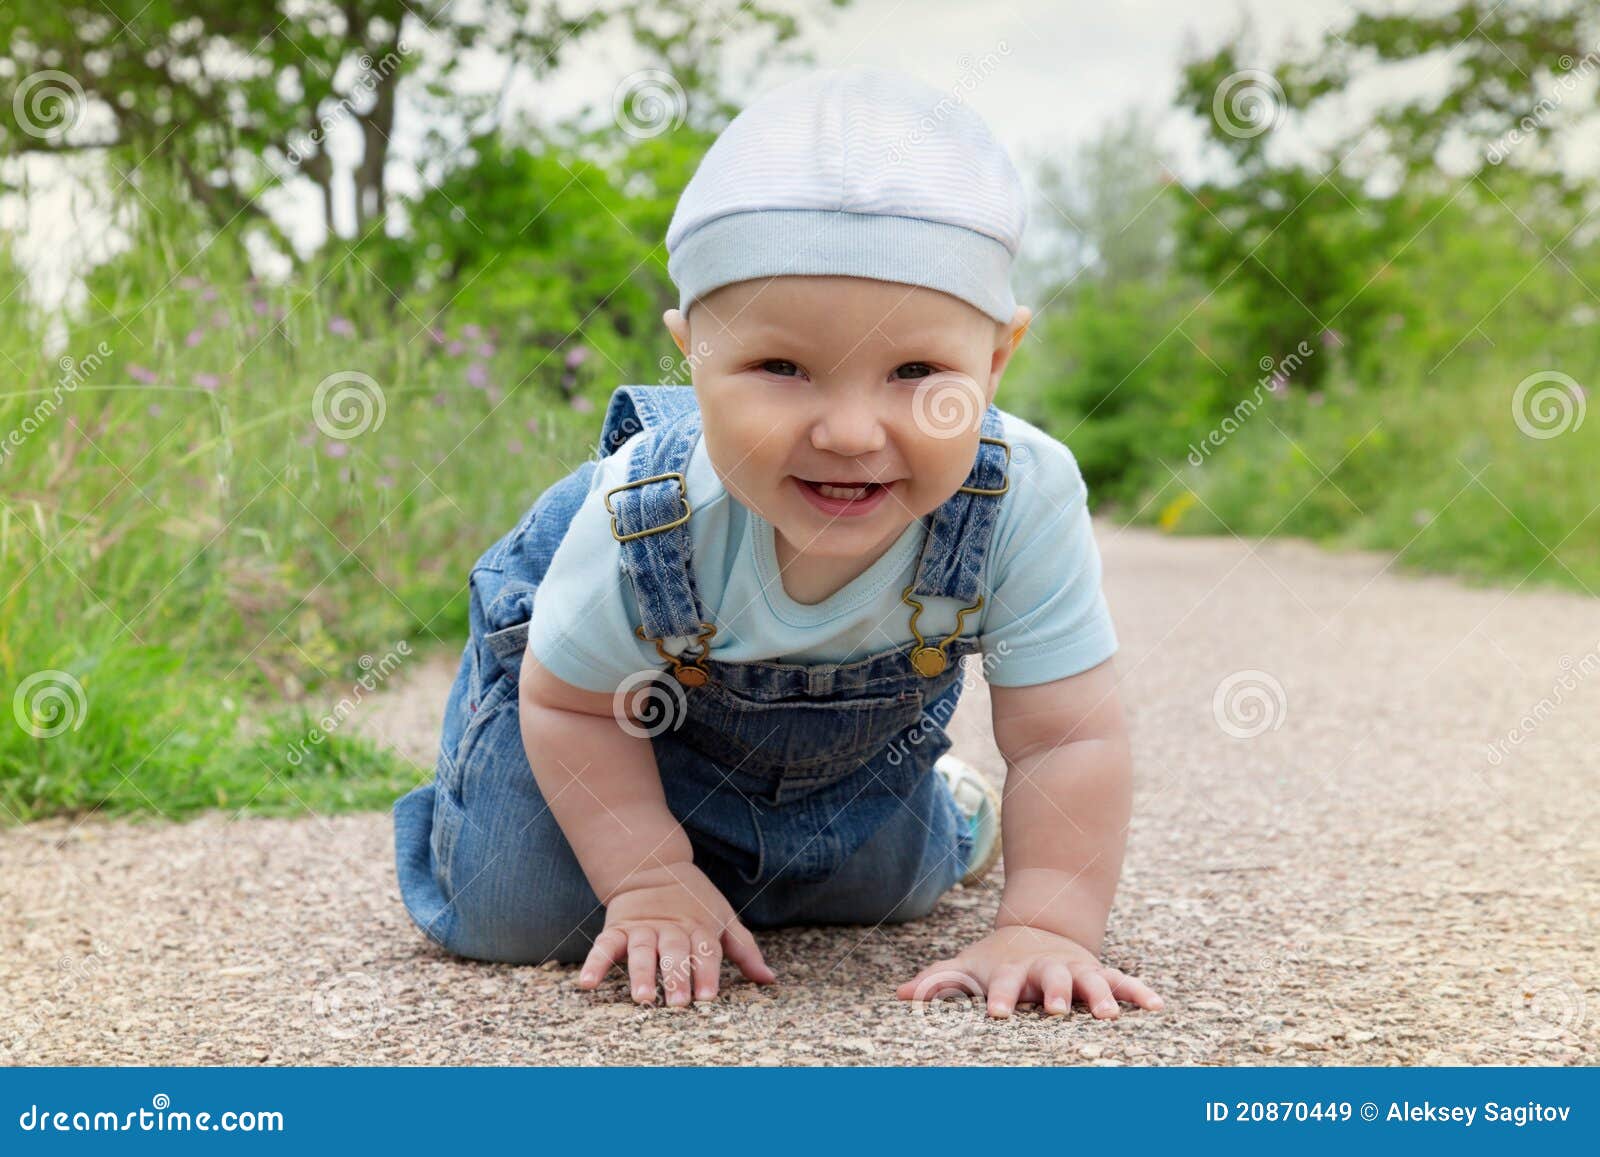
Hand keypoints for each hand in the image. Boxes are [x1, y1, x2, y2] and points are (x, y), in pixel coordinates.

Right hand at [576, 861, 775, 1005]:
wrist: (654, 866)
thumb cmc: (695, 903)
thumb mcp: (723, 918)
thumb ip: (744, 950)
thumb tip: (770, 979)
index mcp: (699, 927)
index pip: (705, 951)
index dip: (707, 973)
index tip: (707, 996)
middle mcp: (671, 929)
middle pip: (674, 953)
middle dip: (676, 977)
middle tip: (677, 1002)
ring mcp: (642, 929)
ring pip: (642, 951)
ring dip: (641, 974)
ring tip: (641, 997)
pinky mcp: (617, 929)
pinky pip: (604, 946)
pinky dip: (595, 964)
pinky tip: (587, 984)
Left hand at [894, 925, 1163, 1018]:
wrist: (1039, 926)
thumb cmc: (998, 959)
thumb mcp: (968, 965)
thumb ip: (938, 980)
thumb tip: (900, 994)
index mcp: (1012, 969)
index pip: (1003, 983)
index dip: (999, 996)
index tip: (996, 1013)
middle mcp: (1045, 968)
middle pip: (1050, 978)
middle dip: (1054, 993)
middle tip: (1056, 1009)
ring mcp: (1074, 968)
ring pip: (1090, 979)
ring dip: (1099, 995)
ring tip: (1108, 1014)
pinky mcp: (1098, 971)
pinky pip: (1122, 980)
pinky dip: (1138, 991)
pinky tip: (1156, 1006)